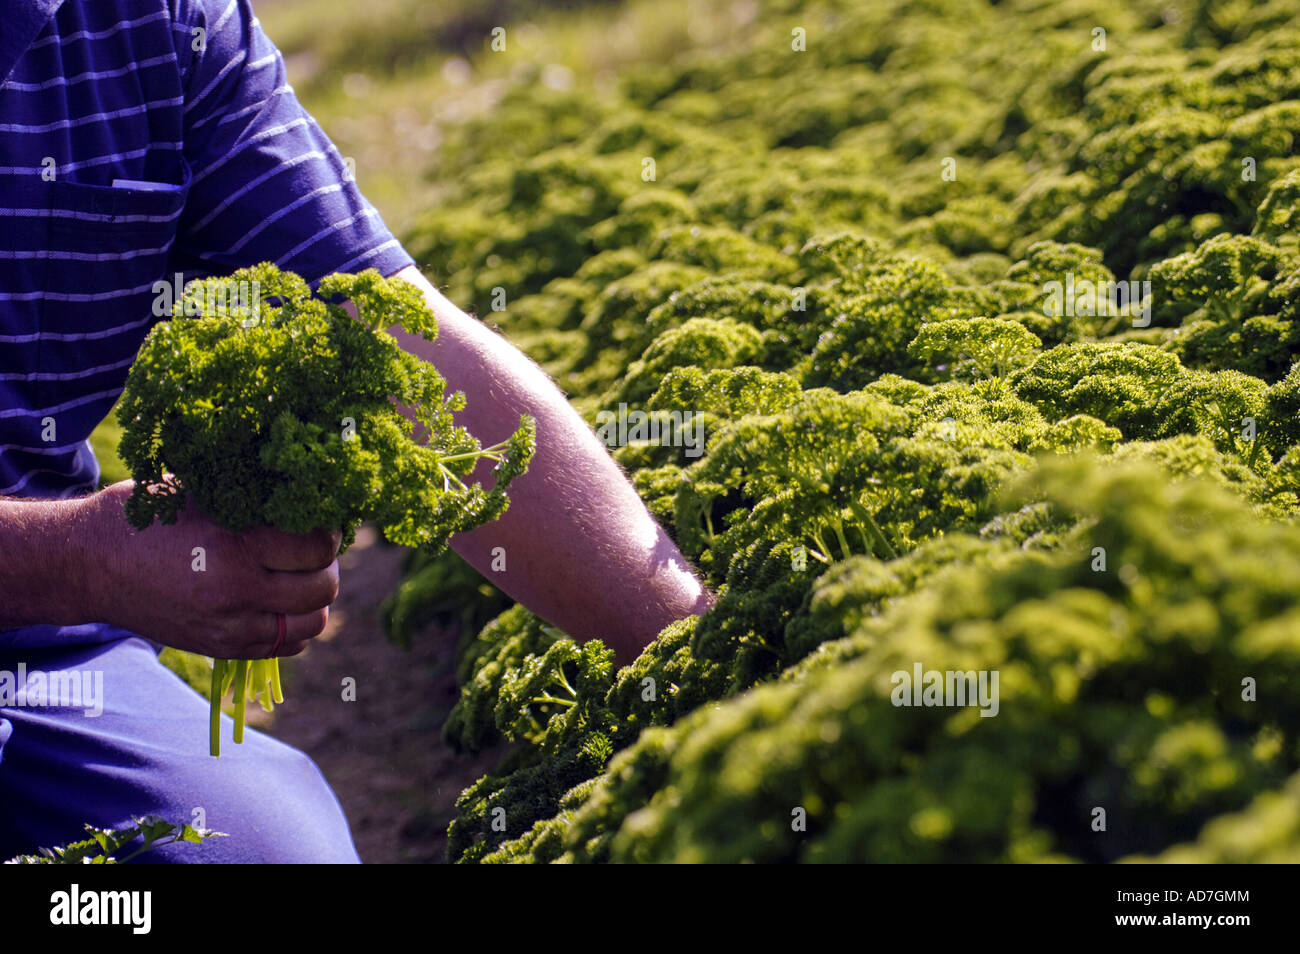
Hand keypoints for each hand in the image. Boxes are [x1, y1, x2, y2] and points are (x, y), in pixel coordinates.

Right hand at [78, 480, 340, 657]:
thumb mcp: (200, 492)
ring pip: (312, 624)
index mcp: (233, 550)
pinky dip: (295, 624)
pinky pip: (286, 646)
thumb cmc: (143, 517)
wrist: (87, 564)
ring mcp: (230, 629)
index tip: (322, 519)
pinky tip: (282, 600)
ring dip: (316, 598)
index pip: (315, 549)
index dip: (328, 531)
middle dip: (328, 564)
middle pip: (323, 589)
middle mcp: (236, 596)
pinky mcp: (222, 648)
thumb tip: (309, 492)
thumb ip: (255, 499)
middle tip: (316, 547)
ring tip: (301, 574)